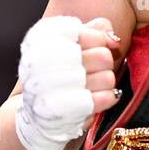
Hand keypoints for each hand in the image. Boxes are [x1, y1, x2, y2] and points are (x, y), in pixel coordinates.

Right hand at [15, 14, 123, 149]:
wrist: (37, 118)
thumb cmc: (60, 77)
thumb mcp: (71, 48)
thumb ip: (93, 32)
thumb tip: (112, 36)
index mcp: (39, 41)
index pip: (81, 31)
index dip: (98, 38)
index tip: (99, 45)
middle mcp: (39, 64)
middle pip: (101, 55)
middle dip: (105, 62)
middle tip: (96, 68)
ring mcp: (49, 90)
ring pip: (106, 78)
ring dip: (106, 82)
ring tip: (96, 85)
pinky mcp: (61, 113)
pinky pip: (102, 100)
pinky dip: (107, 98)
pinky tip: (103, 97)